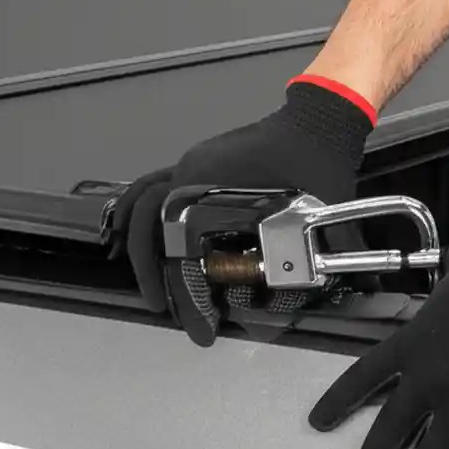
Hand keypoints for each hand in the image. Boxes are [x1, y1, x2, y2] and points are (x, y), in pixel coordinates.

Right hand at [111, 77, 376, 313]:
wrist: (318, 118)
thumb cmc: (317, 163)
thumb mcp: (318, 217)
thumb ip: (314, 259)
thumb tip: (316, 302)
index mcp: (213, 189)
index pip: (182, 249)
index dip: (187, 296)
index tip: (200, 329)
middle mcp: (191, 175)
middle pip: (148, 224)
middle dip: (148, 270)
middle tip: (161, 305)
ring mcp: (191, 165)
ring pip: (142, 202)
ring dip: (137, 240)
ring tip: (144, 276)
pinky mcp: (198, 162)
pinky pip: (152, 184)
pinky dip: (136, 209)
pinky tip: (129, 228)